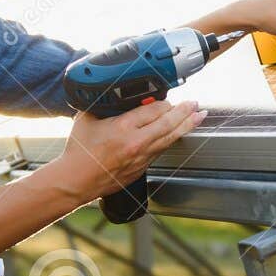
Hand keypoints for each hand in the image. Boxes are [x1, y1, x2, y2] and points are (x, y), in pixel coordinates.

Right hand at [51, 100, 206, 203]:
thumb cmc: (79, 153)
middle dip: (185, 112)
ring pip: (170, 139)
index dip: (164, 102)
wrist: (76, 181)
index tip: (168, 98)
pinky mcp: (141, 168)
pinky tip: (178, 134)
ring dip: (186, 126)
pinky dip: (171, 140)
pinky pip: (161, 150)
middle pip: (169, 124)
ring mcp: (141, 157)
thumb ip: (103, 104)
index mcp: (123, 127)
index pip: (154, 110)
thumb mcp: (87, 118)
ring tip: (199, 117)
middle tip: (195, 104)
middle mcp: (137, 143)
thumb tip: (113, 94)